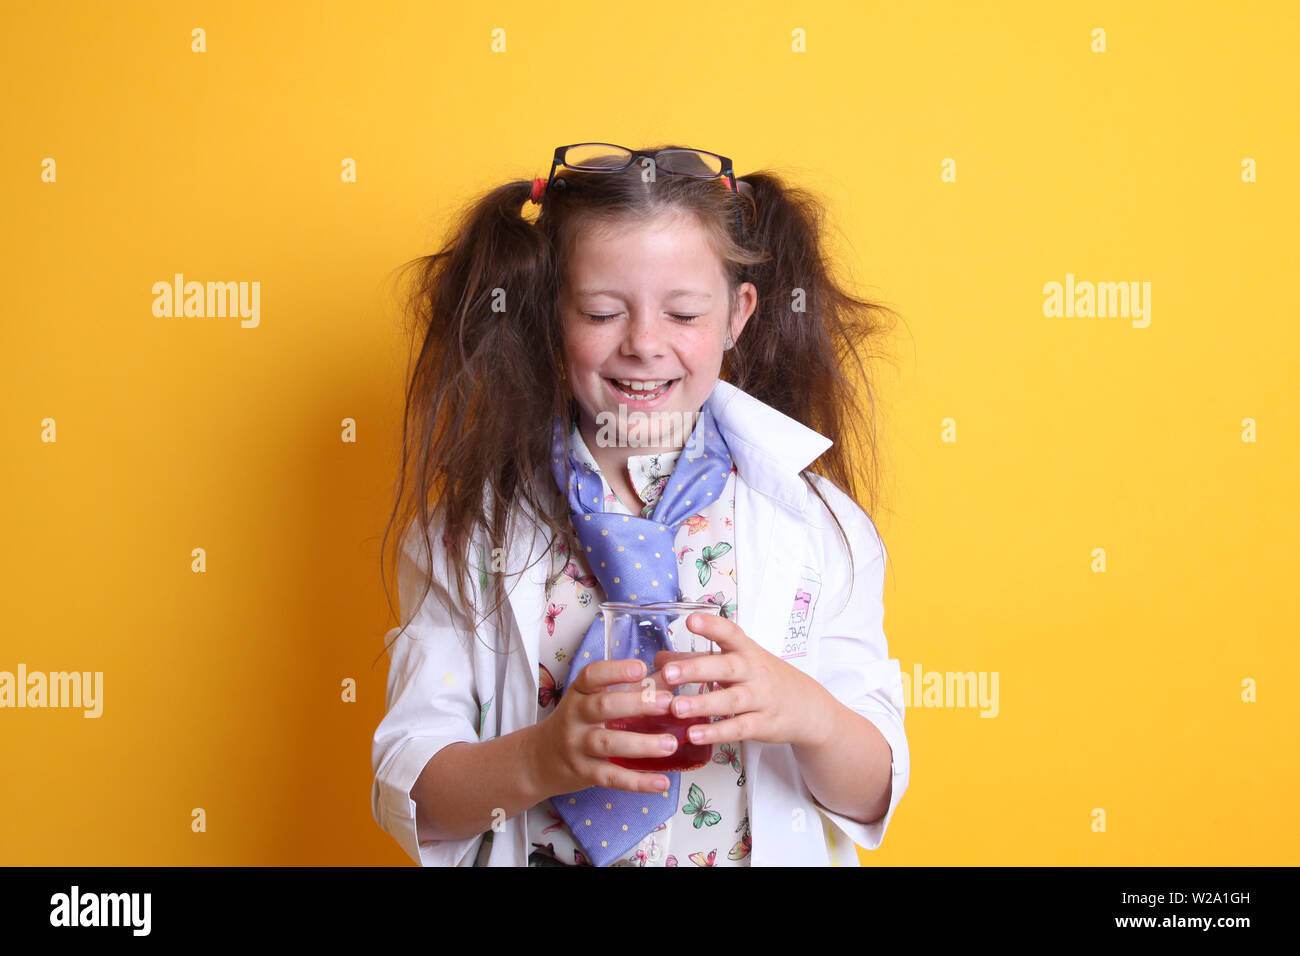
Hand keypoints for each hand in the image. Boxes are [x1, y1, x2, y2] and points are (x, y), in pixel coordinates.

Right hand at [530, 658, 679, 797]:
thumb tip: (671, 677)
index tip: (641, 668)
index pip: (592, 675)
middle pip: (603, 706)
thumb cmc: (577, 723)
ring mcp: (577, 746)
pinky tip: (661, 782)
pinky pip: (612, 777)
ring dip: (642, 744)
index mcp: (578, 693)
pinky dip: (638, 782)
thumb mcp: (592, 700)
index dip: (616, 670)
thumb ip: (630, 689)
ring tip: (671, 744)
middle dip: (637, 704)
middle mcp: (575, 716)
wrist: (540, 759)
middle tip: (668, 703)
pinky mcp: (584, 773)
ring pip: (608, 743)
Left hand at [654, 613, 831, 749]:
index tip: (690, 621)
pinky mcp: (763, 724)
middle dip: (696, 669)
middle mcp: (753, 671)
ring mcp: (760, 698)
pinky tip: (694, 734)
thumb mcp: (737, 662)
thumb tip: (659, 659)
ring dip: (702, 704)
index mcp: (746, 651)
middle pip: (725, 667)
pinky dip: (717, 732)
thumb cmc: (764, 679)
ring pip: (731, 700)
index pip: (730, 633)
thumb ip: (698, 660)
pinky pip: (739, 728)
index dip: (711, 626)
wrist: (807, 707)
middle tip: (667, 673)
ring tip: (676, 708)